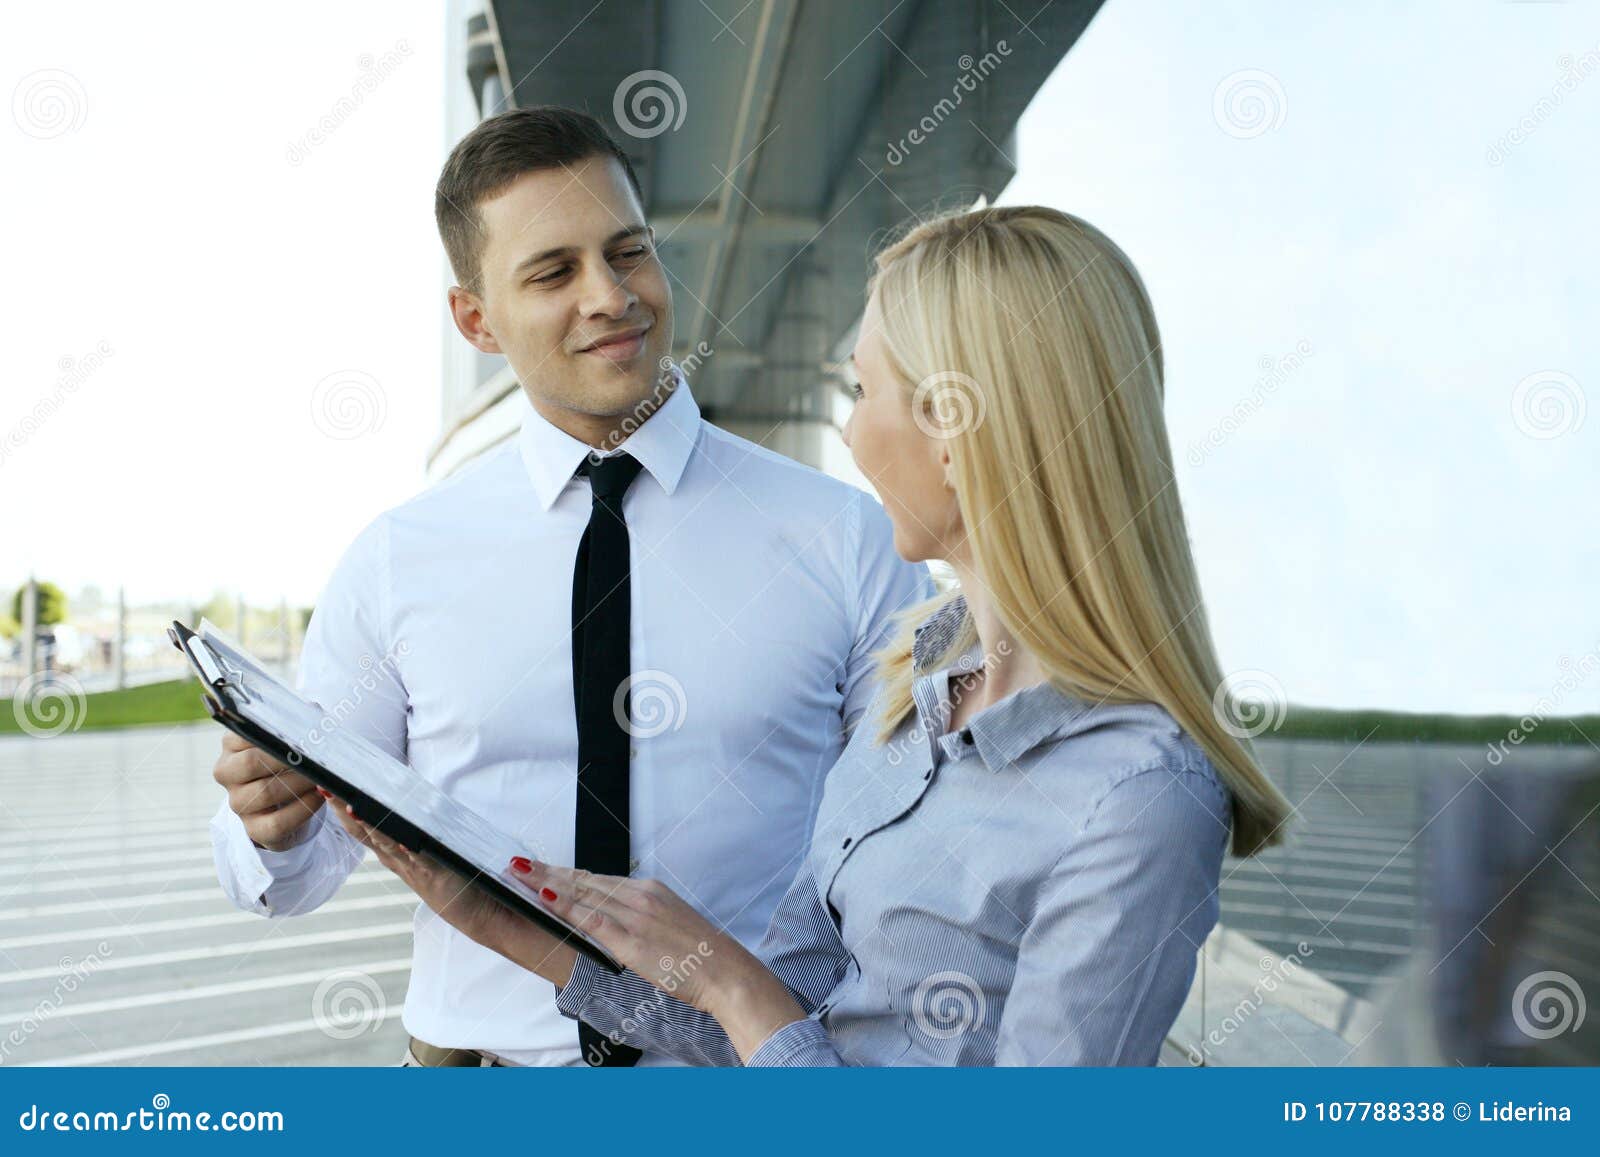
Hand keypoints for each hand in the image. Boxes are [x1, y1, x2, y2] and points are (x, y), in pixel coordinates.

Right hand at [212, 731, 323, 850]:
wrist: (288, 801)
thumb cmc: (289, 760)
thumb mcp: (291, 737)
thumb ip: (299, 720)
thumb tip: (313, 709)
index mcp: (232, 744)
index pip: (245, 733)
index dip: (276, 734)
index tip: (302, 734)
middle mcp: (227, 773)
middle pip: (251, 763)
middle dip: (288, 760)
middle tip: (315, 757)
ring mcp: (238, 802)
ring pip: (266, 793)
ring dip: (300, 784)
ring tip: (321, 777)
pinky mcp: (253, 828)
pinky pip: (277, 823)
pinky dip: (303, 810)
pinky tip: (318, 798)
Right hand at [327, 798, 576, 984]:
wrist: (495, 917)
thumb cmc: (474, 882)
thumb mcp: (443, 854)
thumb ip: (428, 835)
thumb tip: (416, 805)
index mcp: (407, 859)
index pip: (372, 832)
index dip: (351, 814)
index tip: (332, 790)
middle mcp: (407, 866)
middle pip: (371, 836)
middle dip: (348, 813)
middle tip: (327, 789)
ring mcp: (420, 874)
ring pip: (388, 845)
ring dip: (369, 826)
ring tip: (349, 805)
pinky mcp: (440, 880)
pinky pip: (418, 860)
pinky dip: (405, 847)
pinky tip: (396, 835)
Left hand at [510, 859, 805, 1058]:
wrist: (726, 971)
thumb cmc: (700, 955)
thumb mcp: (669, 925)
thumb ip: (640, 919)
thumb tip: (613, 920)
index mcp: (649, 891)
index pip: (598, 878)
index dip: (565, 873)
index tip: (541, 867)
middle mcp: (640, 895)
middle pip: (585, 880)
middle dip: (548, 871)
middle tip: (517, 862)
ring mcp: (635, 916)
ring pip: (584, 893)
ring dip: (548, 882)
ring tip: (520, 875)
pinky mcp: (632, 940)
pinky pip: (592, 918)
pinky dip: (567, 906)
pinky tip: (545, 898)